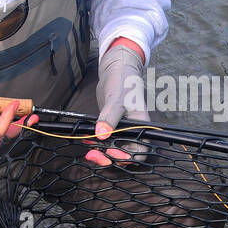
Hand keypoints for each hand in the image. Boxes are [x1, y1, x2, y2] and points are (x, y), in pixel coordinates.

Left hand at [90, 39, 147, 166]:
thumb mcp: (116, 100)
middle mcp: (133, 130)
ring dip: (100, 151)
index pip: (138, 152)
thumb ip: (109, 117)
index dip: (124, 157)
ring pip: (113, 148)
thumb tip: (101, 134)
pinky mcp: (111, 125)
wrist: (116, 69)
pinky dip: (95, 142)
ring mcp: (122, 129)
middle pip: (124, 154)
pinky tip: (86, 140)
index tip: (109, 153)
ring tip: (88, 149)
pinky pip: (105, 139)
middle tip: (93, 154)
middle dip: (109, 157)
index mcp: (141, 127)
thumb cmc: (124, 81)